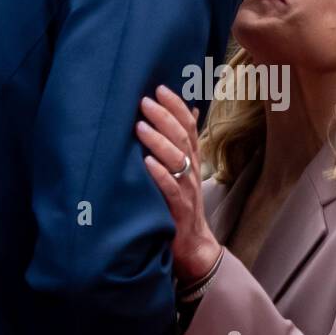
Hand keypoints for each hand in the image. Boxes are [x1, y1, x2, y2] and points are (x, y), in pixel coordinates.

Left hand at [137, 85, 222, 283]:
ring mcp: (187, 190)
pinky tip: (148, 164)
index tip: (160, 88)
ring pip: (178, 161)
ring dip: (159, 142)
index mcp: (192, 160)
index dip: (176, 106)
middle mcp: (192, 171)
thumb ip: (184, 142)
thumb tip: (189, 111)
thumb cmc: (184, 204)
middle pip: (182, 139)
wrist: (194, 246)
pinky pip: (172, 190)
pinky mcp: (179, 211)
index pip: (188, 126)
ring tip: (140, 128)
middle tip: (144, 102)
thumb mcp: (185, 170)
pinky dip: (160, 175)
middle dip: (164, 117)